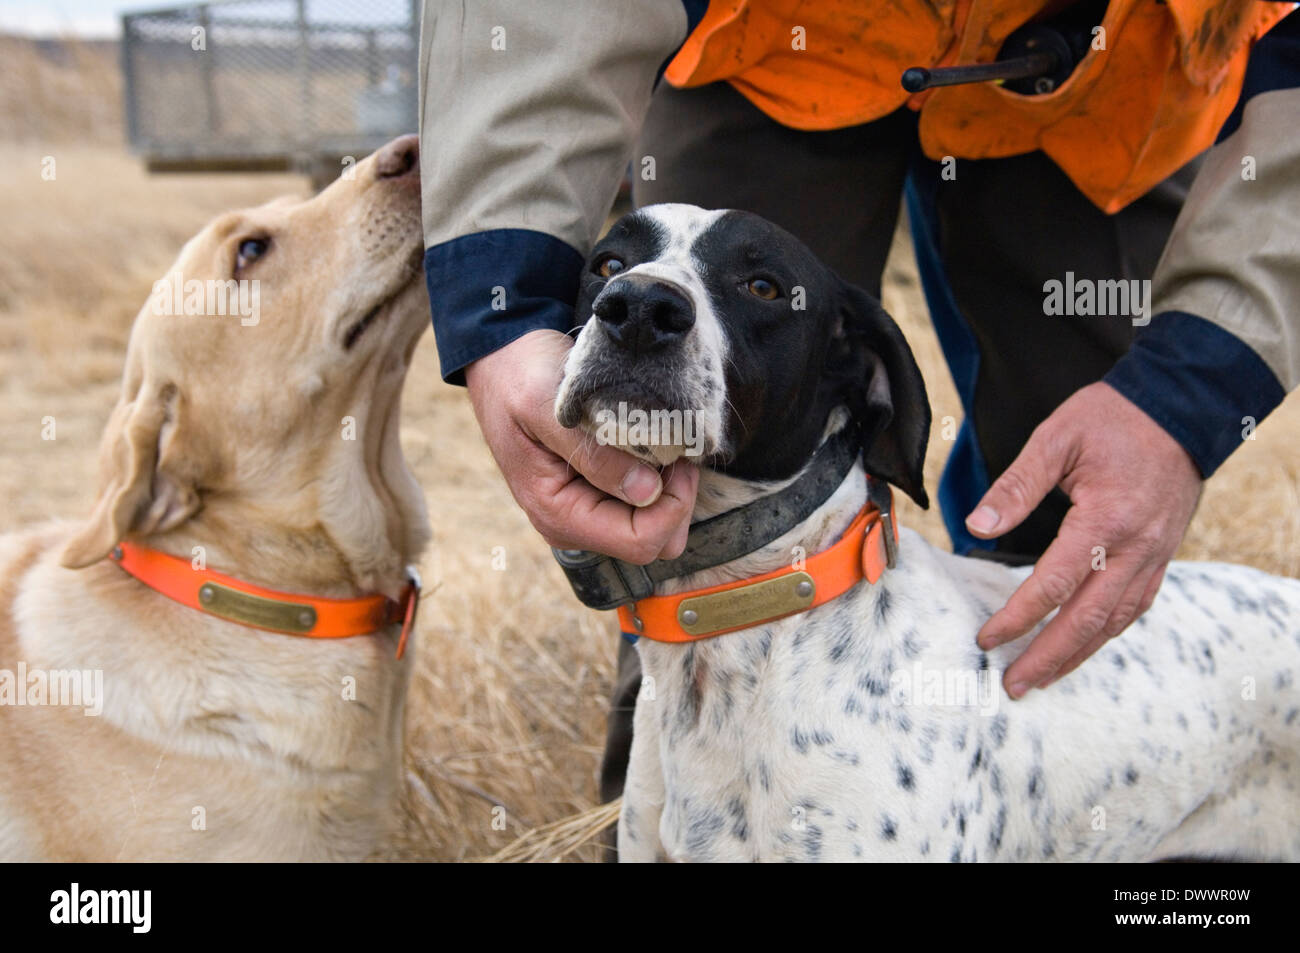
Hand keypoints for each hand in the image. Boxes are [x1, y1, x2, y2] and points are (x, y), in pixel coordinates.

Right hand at [464, 329, 697, 562]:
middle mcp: (574, 524)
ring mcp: (588, 511)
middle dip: (677, 499)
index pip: (639, 541)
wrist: (502, 363)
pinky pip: (646, 503)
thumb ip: (593, 453)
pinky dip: (660, 477)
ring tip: (664, 441)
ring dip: (671, 488)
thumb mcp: (546, 407)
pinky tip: (654, 442)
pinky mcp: (599, 494)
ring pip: (657, 526)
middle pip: (655, 541)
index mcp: (558, 513)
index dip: (672, 505)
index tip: (678, 456)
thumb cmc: (518, 379)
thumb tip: (646, 492)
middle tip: (676, 447)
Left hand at [966, 382, 1201, 698]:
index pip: (1054, 584)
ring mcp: (1154, 556)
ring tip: (1042, 679)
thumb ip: (1016, 486)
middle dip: (1047, 657)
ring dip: (1077, 655)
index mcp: (1106, 520)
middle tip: (1013, 686)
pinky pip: (1134, 606)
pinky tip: (1081, 646)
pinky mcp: (1161, 556)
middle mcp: (1136, 548)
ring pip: (1115, 622)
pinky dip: (1105, 633)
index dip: (1018, 617)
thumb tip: (977, 526)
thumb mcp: (1056, 439)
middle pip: (1088, 620)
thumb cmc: (1113, 419)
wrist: (1180, 408)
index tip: (987, 639)